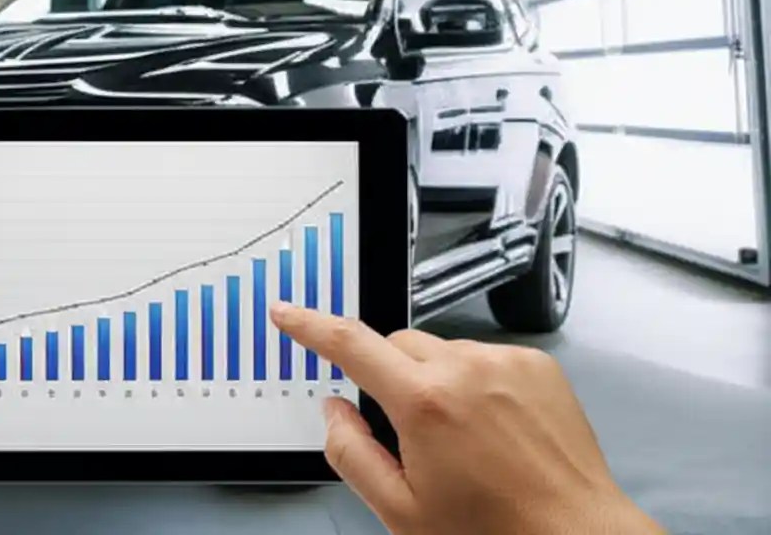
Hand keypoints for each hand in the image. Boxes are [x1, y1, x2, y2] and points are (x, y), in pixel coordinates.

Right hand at [269, 302, 664, 534]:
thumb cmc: (496, 532)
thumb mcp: (400, 511)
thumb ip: (351, 454)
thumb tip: (334, 412)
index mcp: (424, 403)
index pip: (349, 344)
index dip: (309, 325)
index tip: (288, 313)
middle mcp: (466, 369)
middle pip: (396, 345)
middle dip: (387, 376)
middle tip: (406, 433)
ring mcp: (506, 363)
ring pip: (441, 351)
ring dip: (434, 379)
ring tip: (461, 439)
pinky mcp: (537, 364)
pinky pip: (484, 356)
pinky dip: (475, 381)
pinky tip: (491, 428)